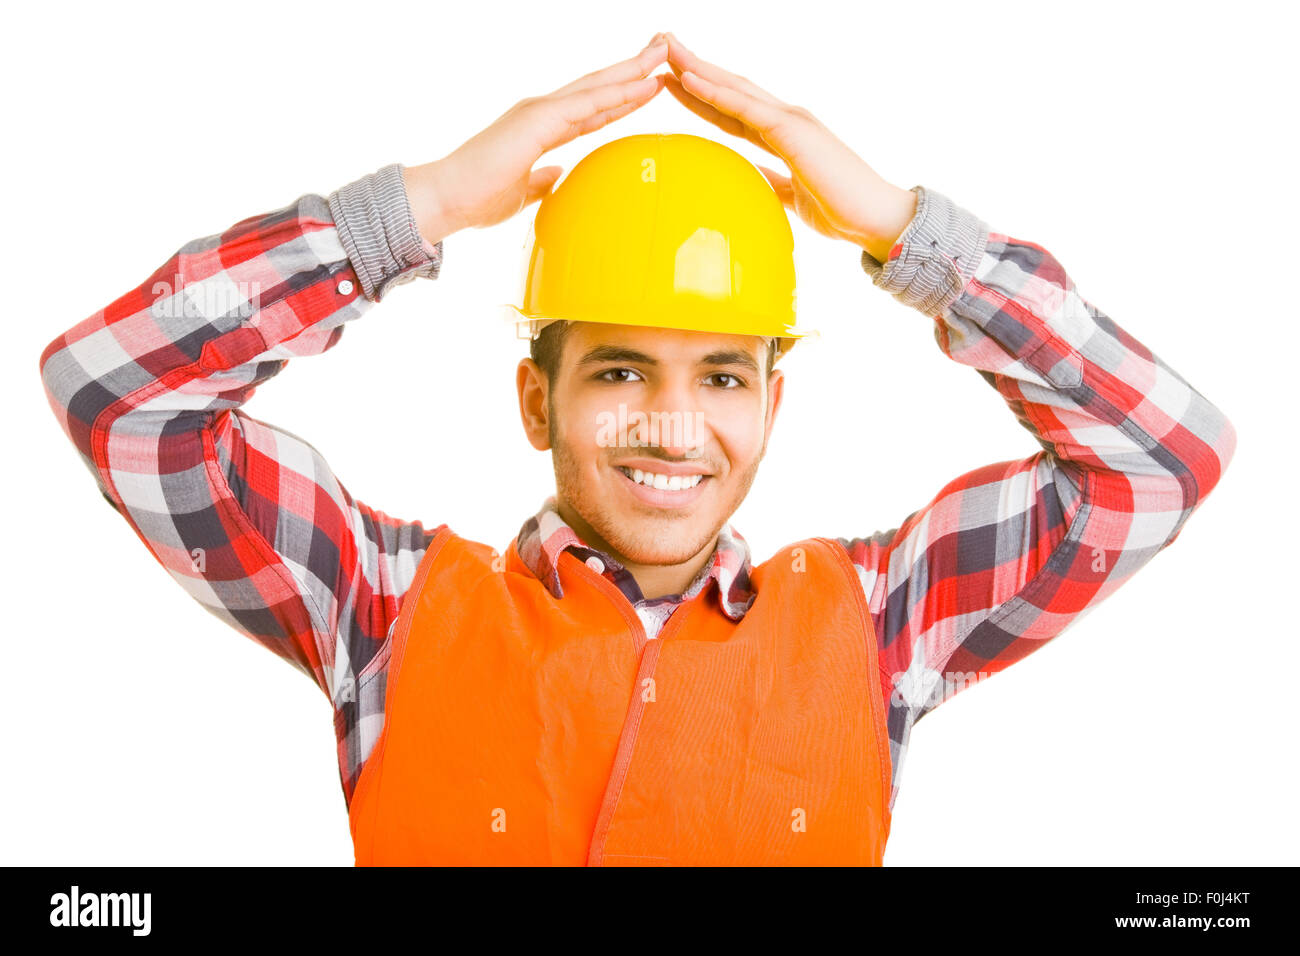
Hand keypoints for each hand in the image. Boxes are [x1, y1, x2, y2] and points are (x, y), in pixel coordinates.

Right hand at [404, 38, 669, 242]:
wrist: (445, 198)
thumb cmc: (475, 198)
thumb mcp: (521, 191)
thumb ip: (541, 180)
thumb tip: (557, 175)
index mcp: (541, 128)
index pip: (592, 109)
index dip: (622, 96)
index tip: (649, 84)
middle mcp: (542, 112)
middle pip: (599, 86)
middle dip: (634, 67)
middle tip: (665, 47)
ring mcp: (540, 112)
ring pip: (598, 86)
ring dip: (634, 70)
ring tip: (665, 52)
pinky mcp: (538, 120)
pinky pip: (588, 104)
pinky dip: (618, 93)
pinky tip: (644, 84)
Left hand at [658, 32, 916, 261]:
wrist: (876, 218)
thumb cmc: (842, 210)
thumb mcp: (794, 196)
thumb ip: (773, 182)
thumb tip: (750, 179)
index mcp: (785, 134)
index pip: (734, 108)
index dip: (704, 95)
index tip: (674, 82)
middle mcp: (786, 119)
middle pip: (731, 88)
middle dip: (695, 68)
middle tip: (662, 48)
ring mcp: (791, 120)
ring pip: (734, 88)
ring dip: (698, 69)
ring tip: (667, 52)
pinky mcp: (793, 132)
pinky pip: (746, 108)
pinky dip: (716, 93)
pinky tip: (690, 81)